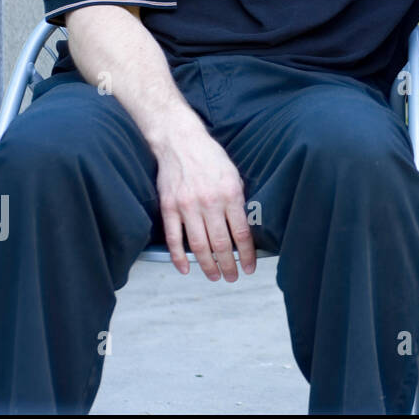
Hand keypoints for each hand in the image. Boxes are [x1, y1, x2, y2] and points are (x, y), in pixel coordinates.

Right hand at [153, 112, 255, 280]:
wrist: (180, 141)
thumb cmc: (210, 157)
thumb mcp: (233, 174)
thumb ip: (238, 200)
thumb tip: (244, 225)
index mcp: (230, 194)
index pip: (241, 233)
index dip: (246, 255)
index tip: (249, 267)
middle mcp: (209, 203)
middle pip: (220, 244)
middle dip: (228, 265)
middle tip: (232, 278)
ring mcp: (187, 206)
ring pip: (198, 245)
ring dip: (207, 265)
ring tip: (215, 277)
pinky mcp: (169, 208)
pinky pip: (174, 238)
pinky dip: (178, 257)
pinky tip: (186, 268)